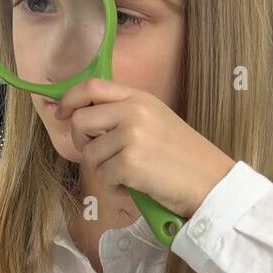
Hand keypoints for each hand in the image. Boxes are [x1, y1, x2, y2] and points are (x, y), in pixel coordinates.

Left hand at [54, 79, 235, 218]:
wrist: (211, 181)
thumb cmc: (182, 155)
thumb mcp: (155, 119)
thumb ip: (123, 112)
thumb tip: (81, 116)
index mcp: (139, 98)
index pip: (92, 86)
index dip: (69, 99)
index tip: (61, 113)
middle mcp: (133, 112)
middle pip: (79, 121)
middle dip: (82, 142)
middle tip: (101, 154)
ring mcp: (131, 136)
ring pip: (89, 154)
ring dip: (103, 169)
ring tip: (128, 172)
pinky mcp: (130, 163)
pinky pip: (102, 175)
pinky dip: (114, 185)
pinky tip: (135, 183)